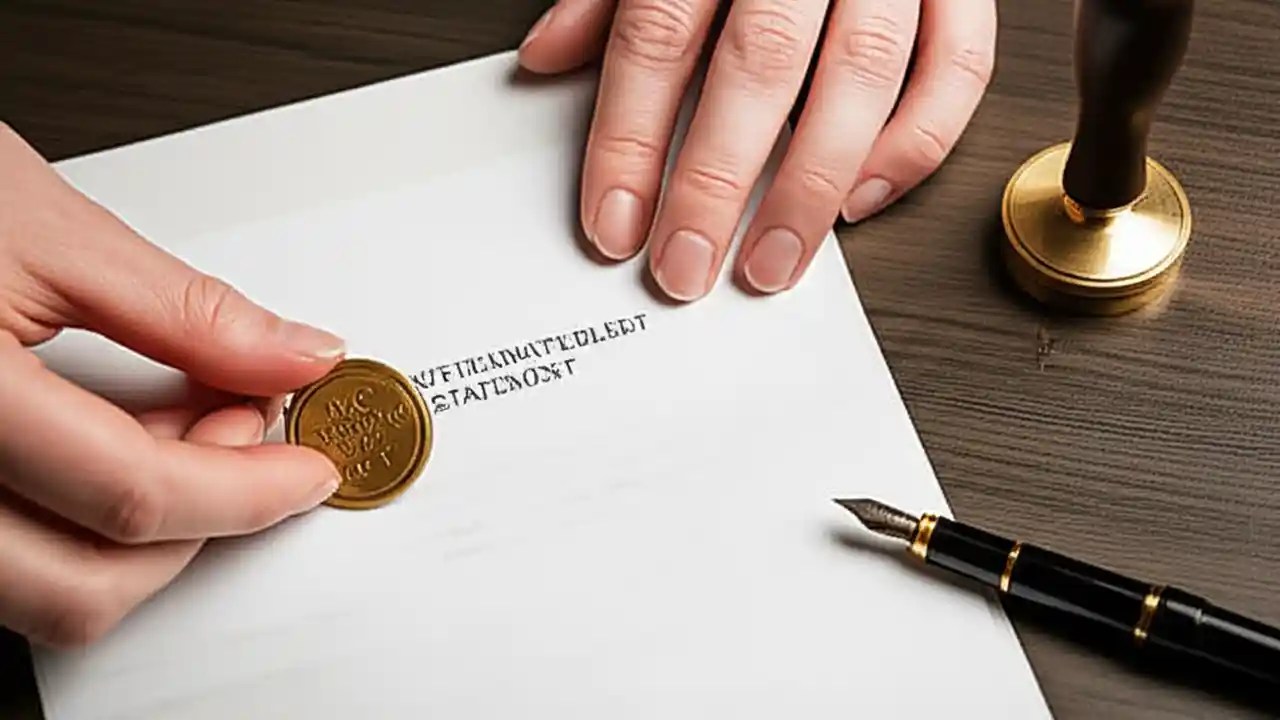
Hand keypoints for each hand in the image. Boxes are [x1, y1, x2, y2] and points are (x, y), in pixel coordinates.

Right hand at [0, 124, 344, 647]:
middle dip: (201, 524)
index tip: (308, 465)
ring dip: (147, 533)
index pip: (134, 494)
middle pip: (86, 586)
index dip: (250, 488)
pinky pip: (6, 562)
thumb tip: (295, 356)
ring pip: (43, 593)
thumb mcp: (42, 228)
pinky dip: (84, 527)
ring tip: (192, 429)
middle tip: (251, 435)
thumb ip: (182, 310)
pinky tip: (120, 449)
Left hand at [518, 0, 995, 299]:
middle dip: (717, 182)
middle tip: (685, 267)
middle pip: (757, 65)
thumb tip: (546, 57)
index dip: (630, 139)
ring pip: (862, 75)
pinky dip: (915, 142)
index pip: (658, 35)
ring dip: (812, 186)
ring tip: (770, 264)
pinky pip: (957, 66)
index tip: (613, 222)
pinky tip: (860, 199)